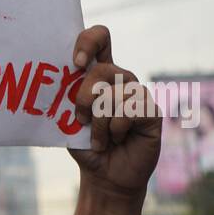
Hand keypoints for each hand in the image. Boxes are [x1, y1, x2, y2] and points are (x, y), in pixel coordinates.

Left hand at [68, 25, 160, 201]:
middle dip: (84, 98)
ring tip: (101, 139)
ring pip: (114, 94)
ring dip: (100, 123)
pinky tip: (118, 138)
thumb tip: (62, 77)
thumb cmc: (85, 144)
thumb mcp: (68, 118)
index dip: (88, 42)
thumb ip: (68, 96)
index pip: (99, 38)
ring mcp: (137, 94)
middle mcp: (120, 79)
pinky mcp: (151, 111)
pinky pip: (129, 110)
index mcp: (99, 73)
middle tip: (82, 120)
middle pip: (102, 69)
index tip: (76, 63)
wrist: (104, 175)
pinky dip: (116, 128)